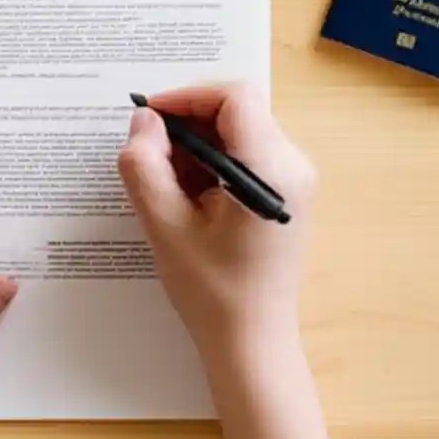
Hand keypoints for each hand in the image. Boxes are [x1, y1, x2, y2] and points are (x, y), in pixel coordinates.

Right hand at [118, 83, 316, 350]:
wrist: (252, 342)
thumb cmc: (211, 291)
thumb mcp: (165, 225)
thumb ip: (145, 165)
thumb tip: (143, 121)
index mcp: (271, 168)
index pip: (234, 96)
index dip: (186, 96)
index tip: (148, 118)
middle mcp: (293, 165)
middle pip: (236, 112)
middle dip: (187, 125)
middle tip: (148, 156)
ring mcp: (294, 180)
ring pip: (238, 133)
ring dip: (196, 146)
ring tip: (165, 184)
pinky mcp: (286, 195)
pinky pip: (246, 156)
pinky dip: (211, 164)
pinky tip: (186, 198)